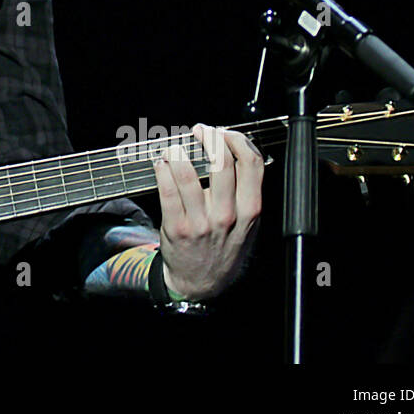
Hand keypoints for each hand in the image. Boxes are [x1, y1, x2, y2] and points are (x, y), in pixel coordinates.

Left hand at [155, 124, 262, 300]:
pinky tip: (162, 163)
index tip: (225, 132)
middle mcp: (227, 215)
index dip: (237, 139)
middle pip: (221, 162)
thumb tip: (235, 149)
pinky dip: (162, 169)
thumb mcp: (249, 224)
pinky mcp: (176, 227)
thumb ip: (246, 192)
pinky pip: (166, 190)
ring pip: (188, 173)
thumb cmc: (225, 245)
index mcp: (249, 210)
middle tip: (200, 131)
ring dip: (179, 150)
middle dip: (209, 137)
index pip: (251, 163)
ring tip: (176, 146)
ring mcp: (200, 222)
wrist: (203, 282)